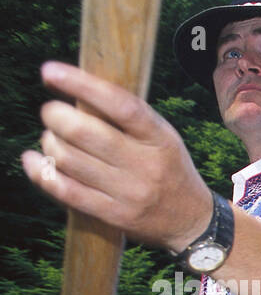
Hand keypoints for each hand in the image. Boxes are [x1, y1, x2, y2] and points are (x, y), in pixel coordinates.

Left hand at [22, 61, 211, 253]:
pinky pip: (66, 191)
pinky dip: (41, 172)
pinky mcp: (114, 216)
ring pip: (68, 159)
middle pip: (83, 133)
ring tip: (52, 140)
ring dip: (49, 143)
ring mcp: (129, 194)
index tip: (50, 72)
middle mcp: (146, 166)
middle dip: (55, 116)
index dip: (81, 85)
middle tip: (51, 112)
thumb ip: (127, 118)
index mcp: (160, 139)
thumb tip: (76, 92)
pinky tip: (33, 161)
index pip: (120, 105)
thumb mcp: (162, 139)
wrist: (192, 222)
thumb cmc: (169, 170)